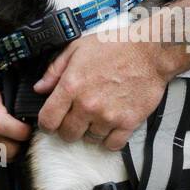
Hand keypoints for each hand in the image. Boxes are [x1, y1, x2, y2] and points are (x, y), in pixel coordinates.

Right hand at [0, 42, 31, 162]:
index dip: (21, 131)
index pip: (1, 125)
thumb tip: (41, 91)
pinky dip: (3, 148)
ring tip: (24, 134)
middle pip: (2, 147)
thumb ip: (15, 81)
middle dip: (22, 144)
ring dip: (14, 148)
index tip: (35, 125)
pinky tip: (11, 135)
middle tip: (34, 132)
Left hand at [33, 33, 169, 151]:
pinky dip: (110, 139)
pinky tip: (111, 125)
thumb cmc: (115, 45)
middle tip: (76, 117)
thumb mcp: (77, 48)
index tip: (52, 121)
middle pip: (67, 134)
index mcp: (71, 86)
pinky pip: (112, 144)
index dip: (47, 123)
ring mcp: (108, 116)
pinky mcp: (127, 123)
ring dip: (91, 130)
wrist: (150, 51)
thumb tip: (40, 88)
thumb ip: (54, 70)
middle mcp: (87, 105)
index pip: (48, 120)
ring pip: (90, 138)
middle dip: (68, 128)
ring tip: (98, 114)